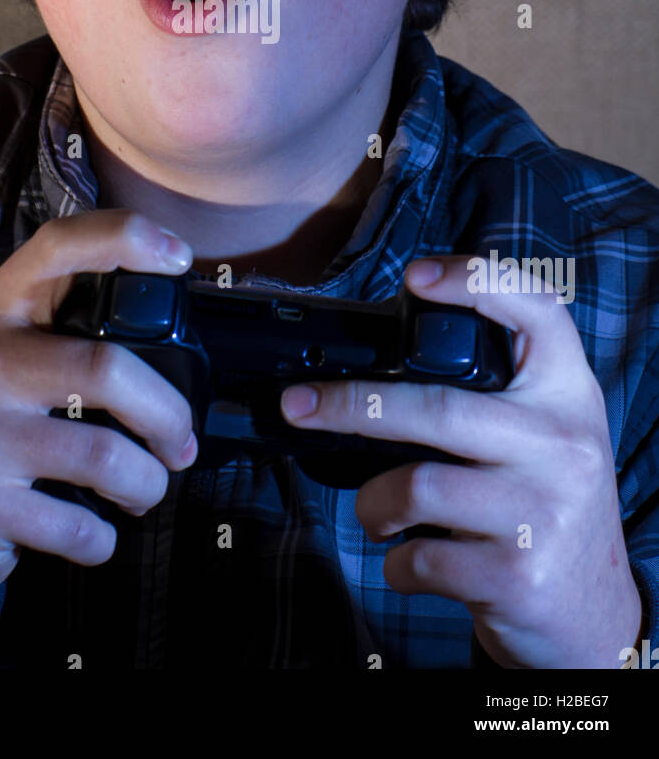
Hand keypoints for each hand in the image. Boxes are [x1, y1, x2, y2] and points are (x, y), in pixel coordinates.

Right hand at [0, 211, 197, 619]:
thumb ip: (60, 324)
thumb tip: (166, 324)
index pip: (58, 247)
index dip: (126, 237)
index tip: (177, 255)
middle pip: (108, 368)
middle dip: (168, 415)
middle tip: (179, 441)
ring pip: (106, 456)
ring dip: (146, 482)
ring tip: (144, 487)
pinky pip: (80, 525)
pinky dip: (104, 537)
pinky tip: (95, 529)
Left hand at [280, 255, 642, 667]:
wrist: (594, 617)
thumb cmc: (544, 506)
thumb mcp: (543, 435)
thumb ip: (491, 394)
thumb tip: (378, 365)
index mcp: (569, 394)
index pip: (538, 310)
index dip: (476, 280)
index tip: (416, 276)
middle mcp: (563, 444)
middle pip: (439, 406)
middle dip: (352, 405)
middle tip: (299, 404)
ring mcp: (543, 511)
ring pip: (416, 486)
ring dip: (373, 504)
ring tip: (379, 512)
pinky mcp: (518, 575)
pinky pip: (419, 558)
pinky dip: (395, 561)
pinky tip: (411, 559)